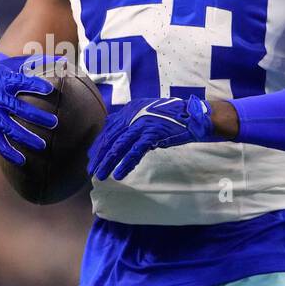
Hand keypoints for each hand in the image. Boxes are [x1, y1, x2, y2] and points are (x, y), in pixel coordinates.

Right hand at [0, 55, 59, 164]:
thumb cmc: (1, 73)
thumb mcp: (16, 65)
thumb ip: (39, 63)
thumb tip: (64, 61)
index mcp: (2, 80)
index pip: (19, 81)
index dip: (34, 84)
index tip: (50, 90)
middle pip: (16, 107)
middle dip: (36, 115)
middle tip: (54, 123)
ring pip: (7, 126)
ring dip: (25, 137)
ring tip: (42, 145)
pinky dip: (8, 151)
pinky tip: (22, 159)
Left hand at [88, 96, 213, 180]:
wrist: (192, 116)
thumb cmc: (170, 117)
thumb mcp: (146, 114)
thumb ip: (131, 121)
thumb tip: (116, 133)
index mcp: (129, 109)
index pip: (109, 128)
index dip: (99, 144)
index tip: (92, 157)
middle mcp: (132, 114)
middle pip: (110, 138)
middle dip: (99, 156)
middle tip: (91, 170)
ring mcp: (142, 124)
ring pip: (119, 146)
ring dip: (108, 162)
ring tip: (100, 176)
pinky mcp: (152, 133)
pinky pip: (135, 152)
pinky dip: (125, 164)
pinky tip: (119, 174)